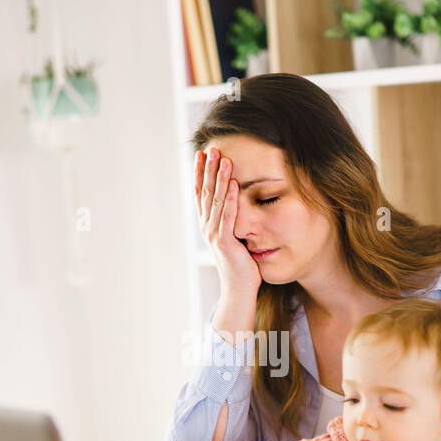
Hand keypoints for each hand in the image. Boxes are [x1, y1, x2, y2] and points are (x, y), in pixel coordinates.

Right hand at [194, 147, 258, 338]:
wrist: (239, 290)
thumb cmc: (240, 266)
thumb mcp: (234, 240)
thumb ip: (232, 223)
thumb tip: (238, 206)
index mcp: (208, 225)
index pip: (201, 194)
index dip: (200, 174)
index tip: (202, 155)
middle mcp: (207, 227)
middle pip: (205, 193)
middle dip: (207, 170)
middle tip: (210, 149)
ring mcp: (214, 234)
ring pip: (216, 200)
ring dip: (219, 178)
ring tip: (222, 159)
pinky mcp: (225, 242)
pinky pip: (228, 215)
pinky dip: (230, 198)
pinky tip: (233, 182)